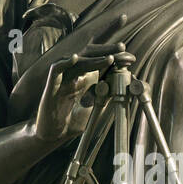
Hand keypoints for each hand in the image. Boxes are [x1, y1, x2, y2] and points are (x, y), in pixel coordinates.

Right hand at [33, 20, 132, 145]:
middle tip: (122, 47)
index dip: (113, 55)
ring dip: (93, 58)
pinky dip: (65, 63)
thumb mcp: (97, 106)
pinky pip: (56, 70)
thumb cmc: (74, 120)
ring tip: (110, 57)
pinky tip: (75, 58)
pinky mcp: (51, 86)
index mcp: (85, 77)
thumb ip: (108, 94)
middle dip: (106, 49)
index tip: (131, 57)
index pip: (99, 60)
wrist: (55, 135)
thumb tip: (124, 81)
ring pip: (76, 61)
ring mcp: (63, 79)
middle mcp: (74, 74)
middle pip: (88, 54)